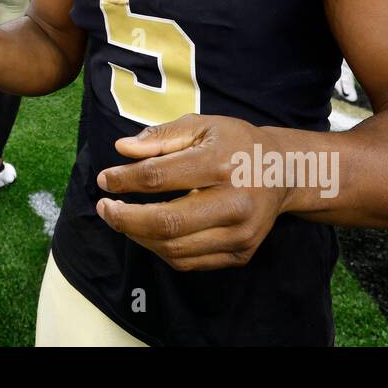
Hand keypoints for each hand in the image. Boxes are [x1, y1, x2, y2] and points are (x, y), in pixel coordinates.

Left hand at [93, 114, 292, 271]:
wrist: (283, 172)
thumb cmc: (236, 143)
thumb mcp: (202, 126)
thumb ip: (160, 137)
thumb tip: (122, 149)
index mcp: (221, 163)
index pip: (159, 177)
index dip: (124, 180)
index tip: (104, 179)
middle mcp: (235, 203)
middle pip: (166, 222)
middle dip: (124, 219)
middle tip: (104, 208)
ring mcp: (240, 234)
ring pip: (174, 249)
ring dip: (139, 236)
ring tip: (122, 219)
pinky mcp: (240, 254)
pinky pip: (188, 262)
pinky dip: (160, 249)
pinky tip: (148, 232)